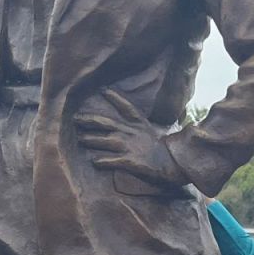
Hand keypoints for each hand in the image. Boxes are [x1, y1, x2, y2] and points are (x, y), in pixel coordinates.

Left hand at [73, 91, 187, 189]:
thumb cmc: (169, 152)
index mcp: (140, 125)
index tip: (103, 90)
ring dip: (90, 139)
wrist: (177, 164)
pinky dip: (101, 161)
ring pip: (104, 141)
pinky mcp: (129, 161)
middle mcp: (131, 133)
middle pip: (106, 124)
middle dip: (89, 120)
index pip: (126, 107)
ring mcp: (129, 146)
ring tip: (80, 139)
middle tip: (75, 118)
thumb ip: (148, 129)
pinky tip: (94, 161)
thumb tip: (149, 125)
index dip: (115, 98)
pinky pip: (110, 160)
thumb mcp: (158, 134)